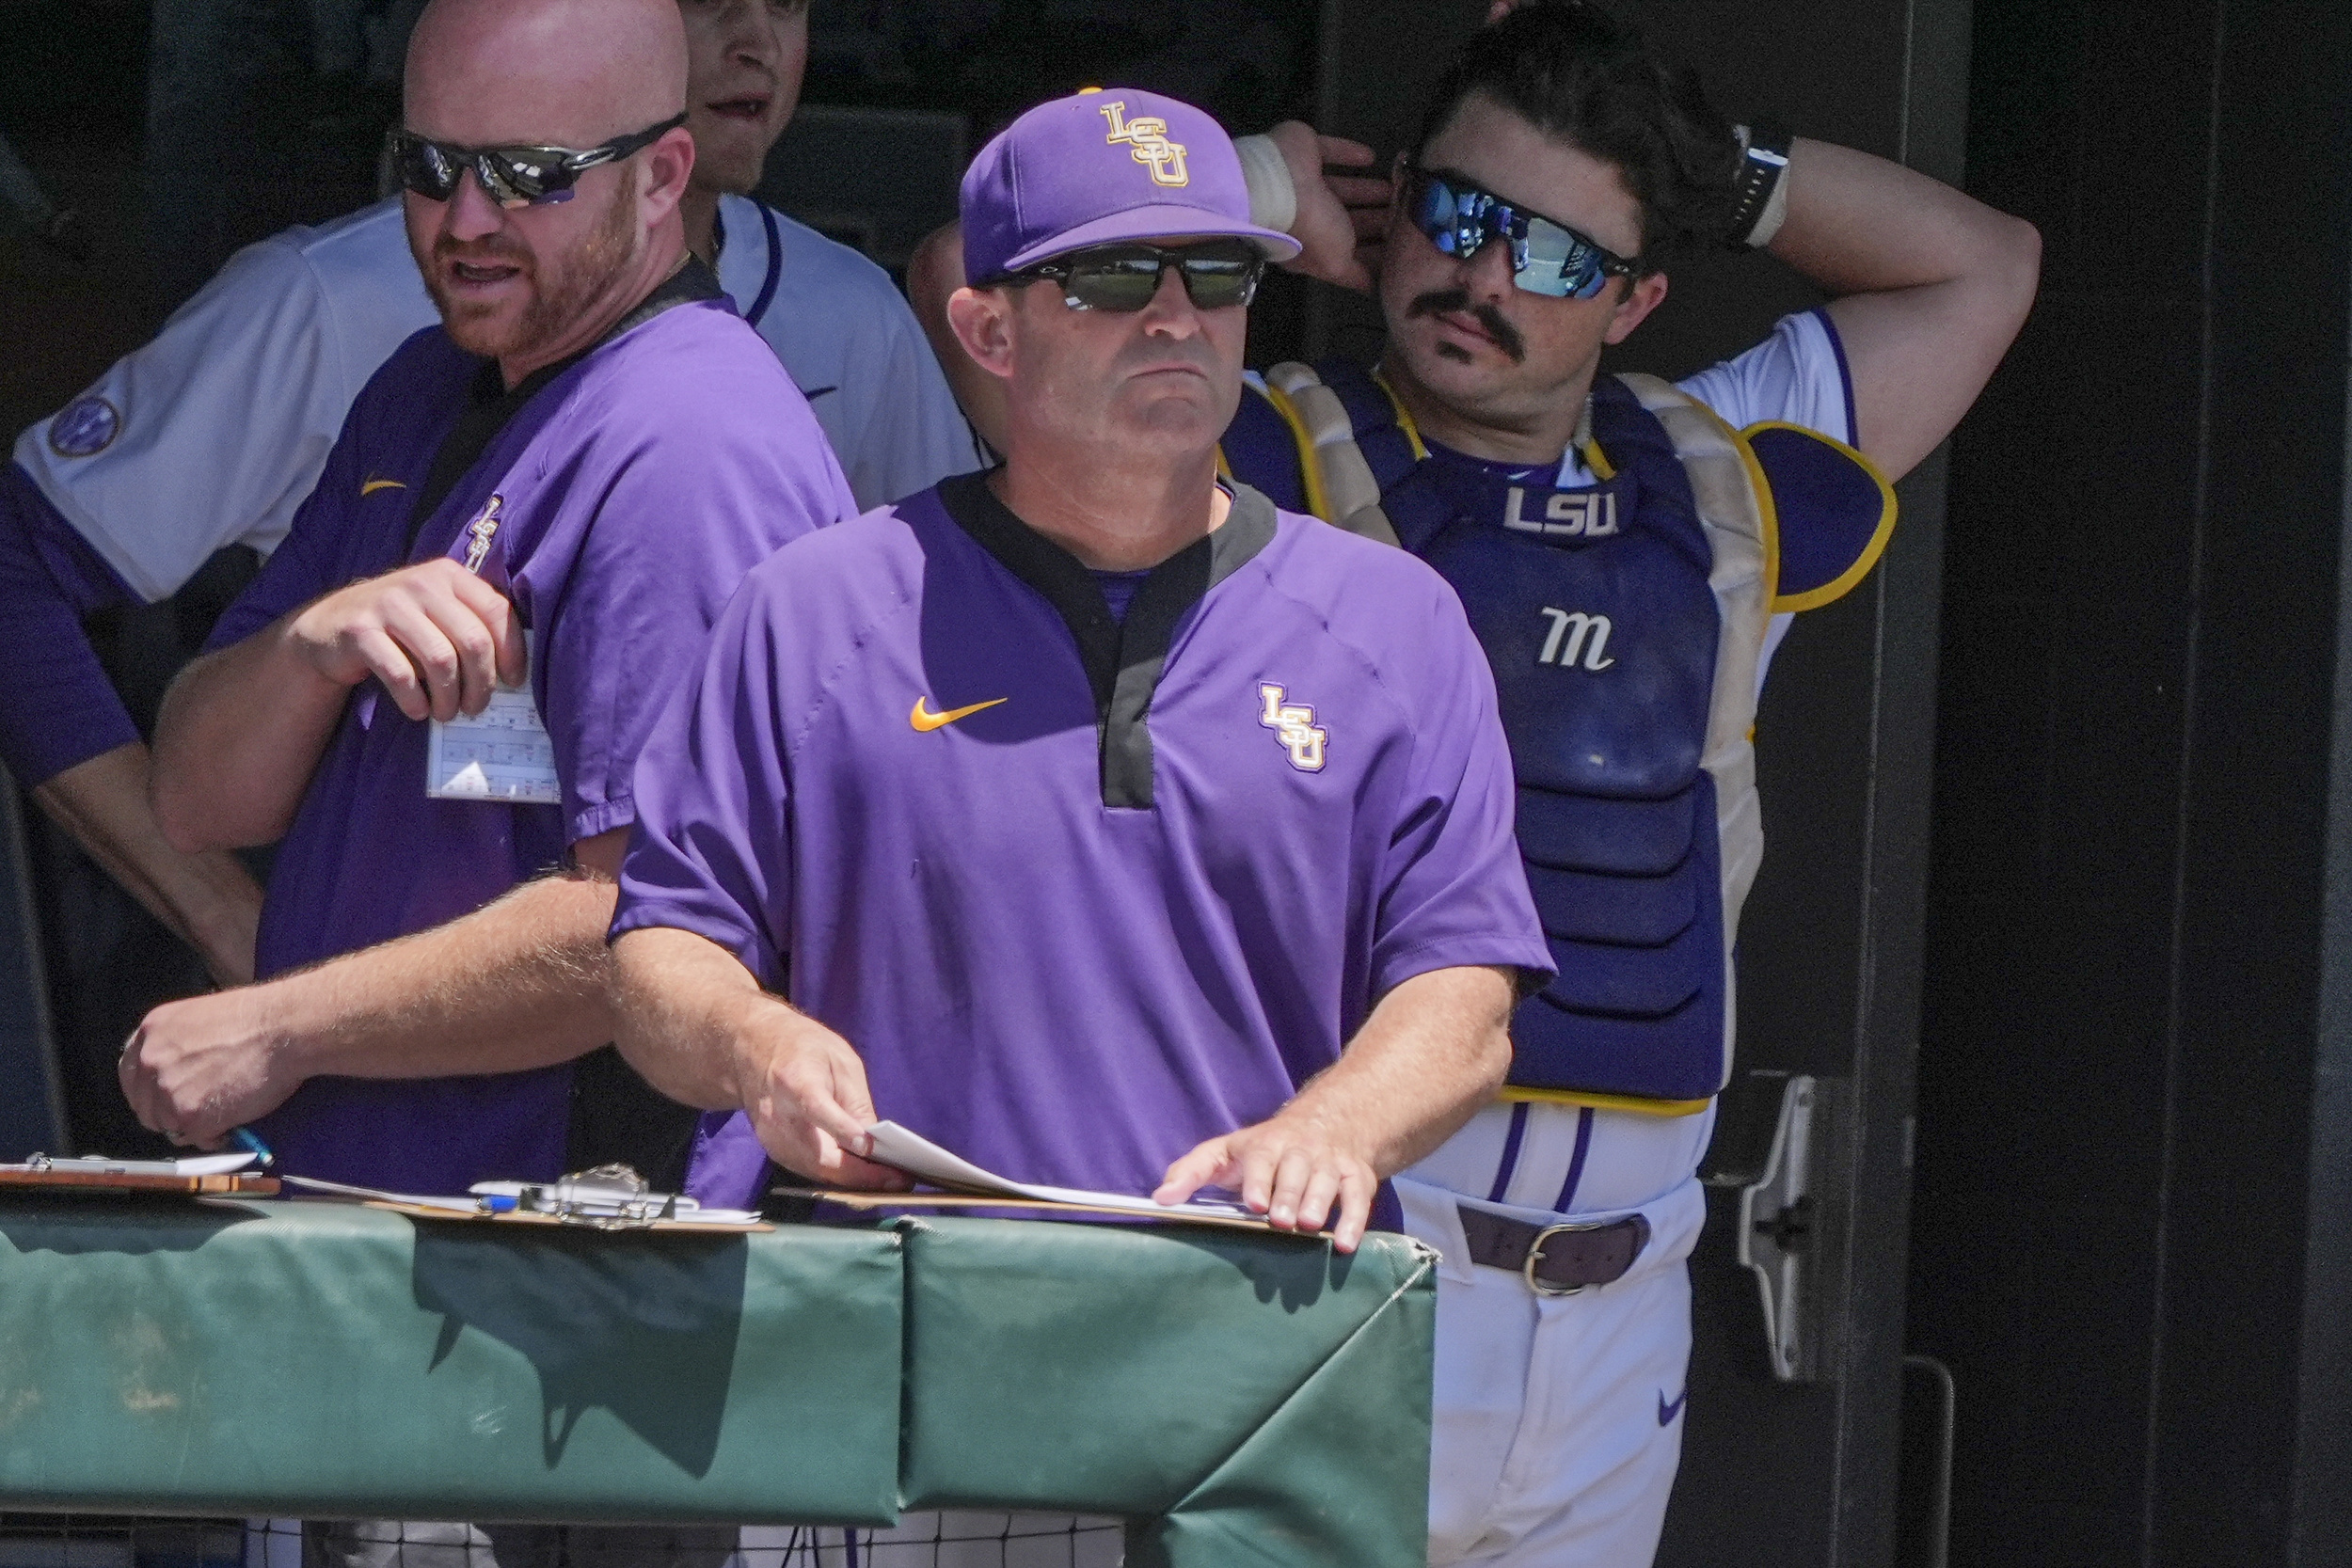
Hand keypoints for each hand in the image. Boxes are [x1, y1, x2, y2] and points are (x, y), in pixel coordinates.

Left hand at [118, 986, 303, 1146]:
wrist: (284, 1028)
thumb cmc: (259, 1019)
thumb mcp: (201, 1018)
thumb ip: (179, 1044)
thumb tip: (182, 1072)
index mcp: (152, 1031)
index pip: (131, 1074)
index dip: (149, 1091)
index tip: (164, 1100)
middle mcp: (150, 1060)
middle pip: (145, 1106)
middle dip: (170, 1114)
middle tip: (200, 1112)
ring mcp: (167, 1090)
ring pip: (168, 1126)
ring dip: (193, 1126)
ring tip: (222, 1115)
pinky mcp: (189, 1115)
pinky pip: (195, 1139)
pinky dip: (214, 1137)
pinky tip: (232, 1123)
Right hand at [285, 558, 526, 723]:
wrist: (329, 627)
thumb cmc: (399, 628)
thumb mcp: (437, 614)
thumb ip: (472, 626)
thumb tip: (513, 673)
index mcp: (448, 575)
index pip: (496, 611)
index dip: (512, 651)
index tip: (513, 683)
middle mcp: (420, 583)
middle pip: (473, 640)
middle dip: (481, 683)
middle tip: (476, 707)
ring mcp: (388, 604)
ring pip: (441, 660)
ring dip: (449, 697)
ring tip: (447, 713)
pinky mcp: (360, 630)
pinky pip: (401, 674)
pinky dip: (415, 700)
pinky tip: (418, 710)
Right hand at [733, 1013, 912, 1190]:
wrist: (753, 1048)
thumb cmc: (803, 1048)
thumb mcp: (841, 1060)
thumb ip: (856, 1100)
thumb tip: (873, 1141)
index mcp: (795, 1081)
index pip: (818, 1111)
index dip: (844, 1132)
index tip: (872, 1149)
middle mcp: (777, 1114)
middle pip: (819, 1156)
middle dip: (861, 1174)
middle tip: (899, 1180)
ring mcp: (771, 1136)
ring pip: (815, 1172)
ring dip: (853, 1182)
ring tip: (889, 1182)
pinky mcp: (772, 1149)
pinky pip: (808, 1170)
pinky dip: (837, 1177)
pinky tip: (863, 1176)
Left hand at [1155, 1108, 1379, 1252]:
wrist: (1328, 1124)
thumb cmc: (1264, 1150)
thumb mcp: (1224, 1152)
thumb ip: (1190, 1172)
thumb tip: (1160, 1198)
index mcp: (1266, 1145)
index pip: (1262, 1159)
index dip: (1259, 1180)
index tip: (1254, 1203)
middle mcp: (1300, 1151)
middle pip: (1296, 1170)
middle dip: (1289, 1195)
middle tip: (1281, 1221)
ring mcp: (1330, 1164)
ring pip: (1327, 1181)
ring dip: (1320, 1204)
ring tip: (1309, 1226)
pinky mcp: (1355, 1177)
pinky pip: (1358, 1197)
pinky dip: (1355, 1220)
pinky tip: (1344, 1244)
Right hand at [1266, 121, 1388, 294]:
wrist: (1277, 183)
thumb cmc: (1310, 230)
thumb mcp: (1336, 265)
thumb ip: (1357, 276)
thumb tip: (1374, 290)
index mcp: (1311, 246)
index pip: (1347, 250)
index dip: (1372, 250)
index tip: (1400, 246)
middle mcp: (1308, 216)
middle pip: (1348, 219)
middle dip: (1375, 220)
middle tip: (1405, 214)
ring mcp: (1305, 182)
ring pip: (1343, 188)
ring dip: (1368, 190)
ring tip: (1396, 189)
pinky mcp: (1305, 150)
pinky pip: (1331, 152)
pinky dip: (1349, 155)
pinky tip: (1370, 157)